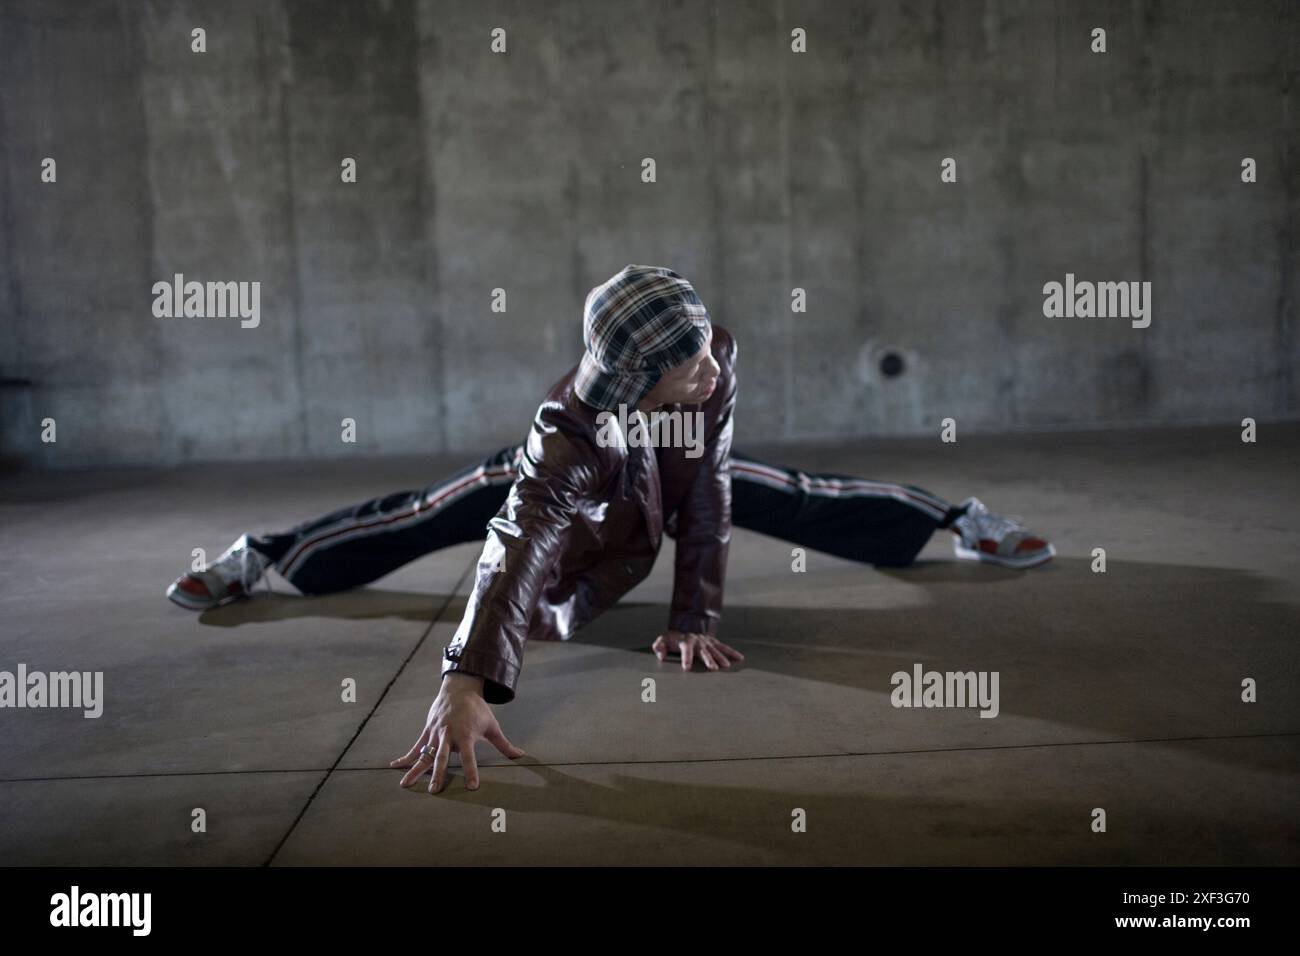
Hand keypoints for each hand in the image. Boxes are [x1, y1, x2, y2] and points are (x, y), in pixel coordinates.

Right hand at [390, 672, 525, 792]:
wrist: (459, 688)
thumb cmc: (477, 709)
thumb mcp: (492, 725)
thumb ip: (504, 744)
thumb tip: (521, 756)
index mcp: (466, 735)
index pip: (469, 757)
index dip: (471, 771)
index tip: (472, 786)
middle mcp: (449, 735)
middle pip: (442, 758)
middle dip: (438, 774)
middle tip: (434, 791)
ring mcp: (435, 733)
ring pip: (424, 754)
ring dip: (415, 769)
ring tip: (405, 785)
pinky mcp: (427, 731)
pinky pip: (415, 746)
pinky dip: (405, 757)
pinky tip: (394, 766)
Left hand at [652, 630, 744, 670]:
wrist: (684, 628)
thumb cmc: (672, 639)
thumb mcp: (662, 640)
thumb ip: (659, 646)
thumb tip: (661, 655)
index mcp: (685, 641)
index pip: (686, 650)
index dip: (686, 658)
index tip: (686, 668)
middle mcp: (698, 641)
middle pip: (703, 651)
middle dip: (708, 659)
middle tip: (713, 668)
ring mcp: (707, 641)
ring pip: (715, 649)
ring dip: (721, 657)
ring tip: (726, 666)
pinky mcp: (713, 642)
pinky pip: (724, 647)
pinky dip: (732, 652)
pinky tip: (740, 658)